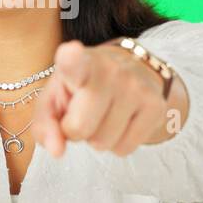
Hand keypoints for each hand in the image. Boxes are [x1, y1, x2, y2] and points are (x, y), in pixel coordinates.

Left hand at [32, 39, 172, 157]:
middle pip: (80, 127)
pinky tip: (121, 122)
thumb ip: (45, 125)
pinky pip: (124, 149)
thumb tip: (57, 151)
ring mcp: (137, 88)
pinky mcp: (156, 106)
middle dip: (76, 131)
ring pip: (103, 143)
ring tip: (104, 115)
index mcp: (80, 63)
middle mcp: (111, 70)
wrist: (132, 72)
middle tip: (82, 113)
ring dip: (98, 138)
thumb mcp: (55, 99)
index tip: (70, 52)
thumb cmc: (82, 89)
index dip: (70, 59)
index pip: (74, 62)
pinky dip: (118, 144)